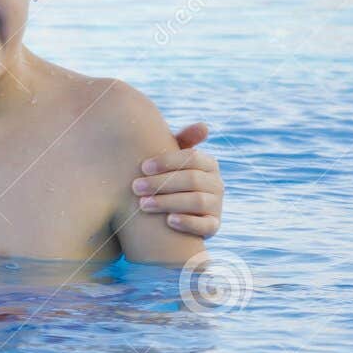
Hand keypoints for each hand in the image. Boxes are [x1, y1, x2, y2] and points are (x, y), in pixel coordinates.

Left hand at [132, 121, 221, 237]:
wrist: (170, 217)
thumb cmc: (167, 179)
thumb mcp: (171, 162)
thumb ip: (180, 142)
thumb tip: (204, 126)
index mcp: (208, 164)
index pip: (192, 157)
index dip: (167, 161)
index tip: (143, 167)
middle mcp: (216, 183)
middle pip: (192, 180)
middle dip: (162, 183)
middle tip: (136, 187)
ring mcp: (216, 205)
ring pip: (197, 201)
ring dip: (168, 202)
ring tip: (143, 204)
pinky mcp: (213, 226)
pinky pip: (206, 225)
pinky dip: (188, 222)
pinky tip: (169, 221)